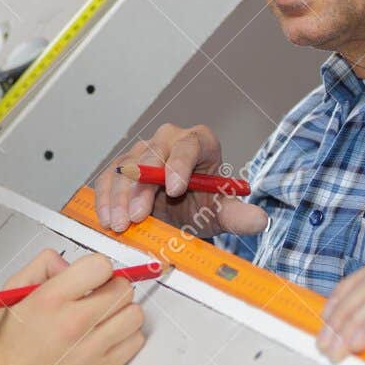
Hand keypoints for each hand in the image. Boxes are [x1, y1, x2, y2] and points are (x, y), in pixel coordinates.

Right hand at [0, 249, 145, 364]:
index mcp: (50, 300)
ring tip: (105, 318)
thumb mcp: (12, 294)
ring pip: (135, 315)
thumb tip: (69, 264)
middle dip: (112, 288)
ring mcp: (91, 349)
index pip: (100, 266)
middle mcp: (73, 323)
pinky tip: (107, 338)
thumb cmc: (5, 349)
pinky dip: (126, 336)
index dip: (99, 269)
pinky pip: (135, 342)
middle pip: (123, 289)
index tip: (94, 277)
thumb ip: (41, 267)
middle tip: (100, 296)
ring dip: (123, 312)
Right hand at [92, 122, 267, 237]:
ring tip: (120, 224)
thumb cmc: (202, 205)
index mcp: (200, 142)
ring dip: (120, 197)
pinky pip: (109, 178)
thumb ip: (238, 216)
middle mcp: (170, 140)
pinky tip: (107, 219)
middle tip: (138, 215)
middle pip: (153, 153)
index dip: (180, 164)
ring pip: (126, 166)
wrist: (181, 213)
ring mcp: (142, 151)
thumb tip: (260, 220)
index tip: (175, 188)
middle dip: (143, 186)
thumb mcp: (221, 212)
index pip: (190, 145)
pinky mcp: (121, 167)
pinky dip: (105, 199)